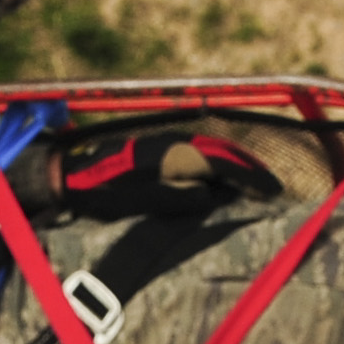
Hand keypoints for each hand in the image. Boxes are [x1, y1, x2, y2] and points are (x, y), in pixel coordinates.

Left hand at [44, 128, 280, 221]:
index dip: (251, 176)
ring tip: (254, 182)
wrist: (69, 176)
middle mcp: (174, 140)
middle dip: (249, 168)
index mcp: (174, 152)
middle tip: (273, 187)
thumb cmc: (104, 194)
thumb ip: (184, 198)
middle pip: (222, 151)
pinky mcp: (157, 147)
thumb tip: (220, 195)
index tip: (272, 190)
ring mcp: (165, 141)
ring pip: (211, 149)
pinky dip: (216, 163)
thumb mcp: (146, 203)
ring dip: (235, 164)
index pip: (224, 162)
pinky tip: (221, 178)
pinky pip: (197, 152)